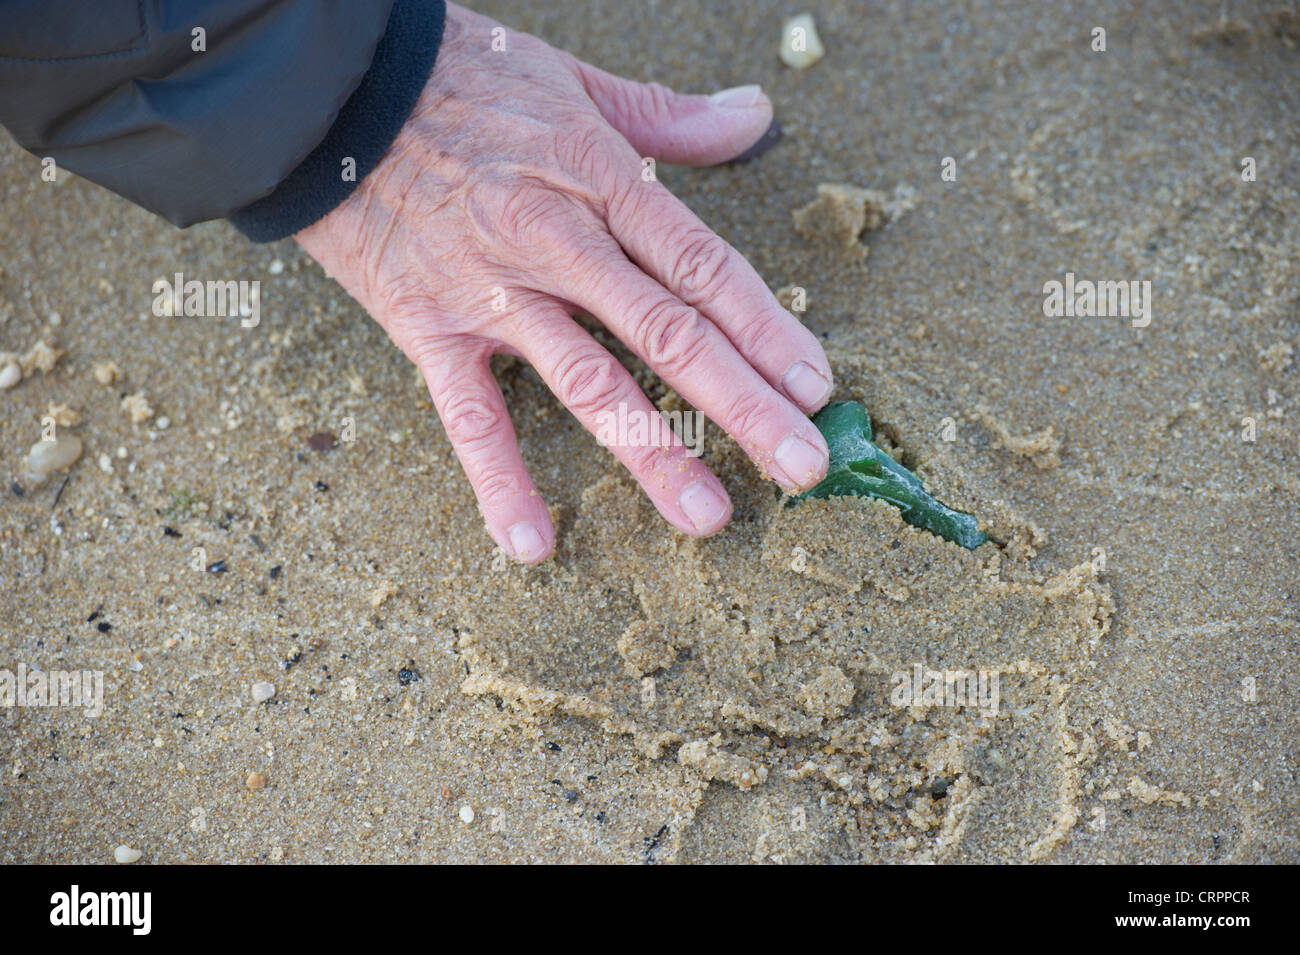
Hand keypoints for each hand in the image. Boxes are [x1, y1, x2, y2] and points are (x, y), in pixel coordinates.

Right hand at [296, 2, 832, 562]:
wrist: (331, 88)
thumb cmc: (459, 79)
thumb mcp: (573, 81)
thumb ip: (667, 117)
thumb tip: (754, 115)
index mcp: (601, 181)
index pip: (702, 266)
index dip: (766, 328)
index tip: (817, 386)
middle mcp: (558, 242)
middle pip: (668, 333)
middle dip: (744, 405)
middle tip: (803, 467)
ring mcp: (493, 292)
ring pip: (587, 383)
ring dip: (653, 454)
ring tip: (708, 517)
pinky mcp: (429, 327)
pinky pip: (470, 415)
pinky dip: (499, 481)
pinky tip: (534, 545)